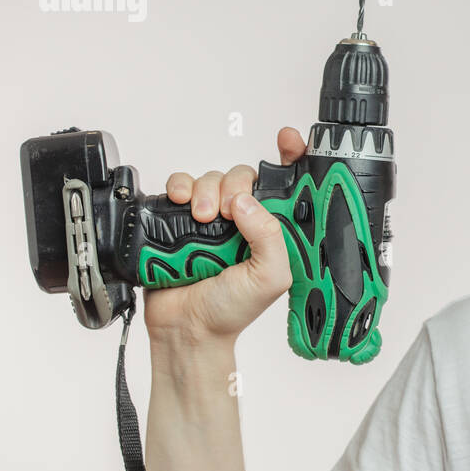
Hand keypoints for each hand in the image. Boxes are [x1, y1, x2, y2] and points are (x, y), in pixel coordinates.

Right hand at [142, 126, 307, 347]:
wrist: (187, 330)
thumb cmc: (232, 310)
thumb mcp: (270, 277)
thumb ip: (269, 236)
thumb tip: (246, 201)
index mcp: (272, 230)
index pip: (286, 186)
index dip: (290, 157)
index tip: (288, 140)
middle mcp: (244, 221)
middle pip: (242, 176)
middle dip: (236, 185)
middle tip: (229, 211)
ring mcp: (211, 219)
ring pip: (211, 179)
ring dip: (206, 190)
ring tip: (203, 219)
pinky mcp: (180, 221)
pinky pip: (180, 186)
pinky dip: (179, 186)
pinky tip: (181, 202)